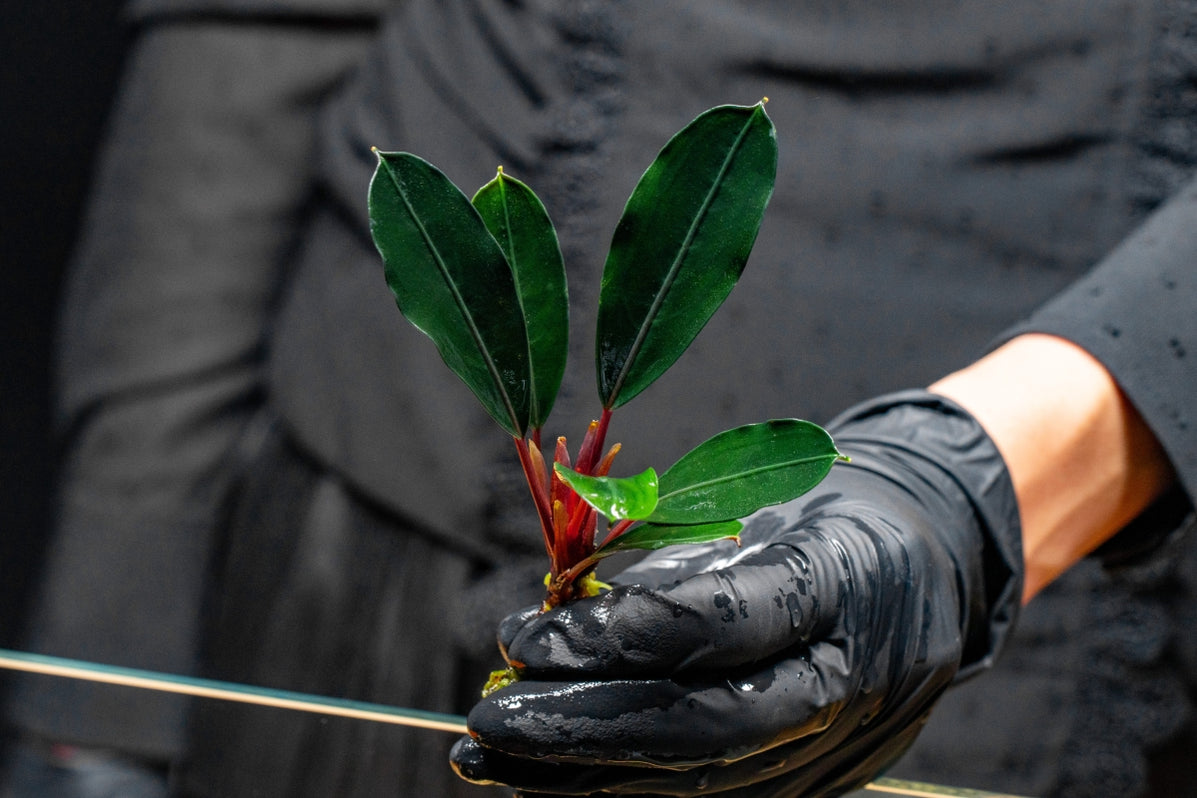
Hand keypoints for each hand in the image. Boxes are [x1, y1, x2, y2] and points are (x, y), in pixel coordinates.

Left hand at [450, 392, 1021, 796]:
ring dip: (580, 777)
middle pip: (704, 726)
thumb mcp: (768, 505)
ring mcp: (835, 746)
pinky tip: (544, 782)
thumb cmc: (832, 521)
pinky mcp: (813, 783)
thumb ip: (676, 563)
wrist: (934, 573)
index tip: (524, 633)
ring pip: (699, 781)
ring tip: (485, 759)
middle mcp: (846, 680)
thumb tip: (562, 617)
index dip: (616, 636)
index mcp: (841, 585)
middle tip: (487, 715)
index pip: (721, 623)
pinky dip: (619, 792)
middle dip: (582, 728)